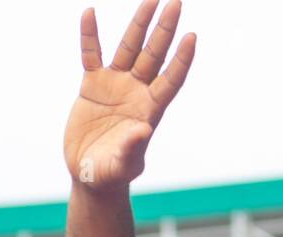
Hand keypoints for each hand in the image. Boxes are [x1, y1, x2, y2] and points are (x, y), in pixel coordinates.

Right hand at [64, 1, 195, 190]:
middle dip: (165, 29)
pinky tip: (90, 13)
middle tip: (176, 2)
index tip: (192, 37)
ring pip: (129, 48)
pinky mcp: (92, 85)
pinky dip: (90, 36)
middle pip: (155, 55)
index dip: (182, 59)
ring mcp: (115, 85)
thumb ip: (132, 149)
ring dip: (140, 24)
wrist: (90, 174)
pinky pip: (91, 54)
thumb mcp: (122, 165)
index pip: (171, 79)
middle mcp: (137, 92)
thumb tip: (143, 130)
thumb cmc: (111, 174)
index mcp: (150, 110)